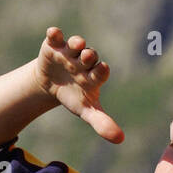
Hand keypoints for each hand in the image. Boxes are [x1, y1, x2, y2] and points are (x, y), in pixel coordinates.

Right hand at [34, 27, 124, 143]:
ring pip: (75, 44)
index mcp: (94, 74)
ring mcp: (69, 52)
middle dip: (89, 55)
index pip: (101, 72)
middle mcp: (84, 60)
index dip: (101, 71)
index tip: (102, 70)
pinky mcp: (54, 46)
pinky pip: (55, 37)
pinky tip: (52, 33)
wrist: (52, 83)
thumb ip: (101, 122)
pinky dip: (54, 34)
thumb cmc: (74, 96)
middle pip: (89, 56)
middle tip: (88, 56)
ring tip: (77, 43)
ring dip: (76, 42)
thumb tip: (120, 140)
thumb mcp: (86, 110)